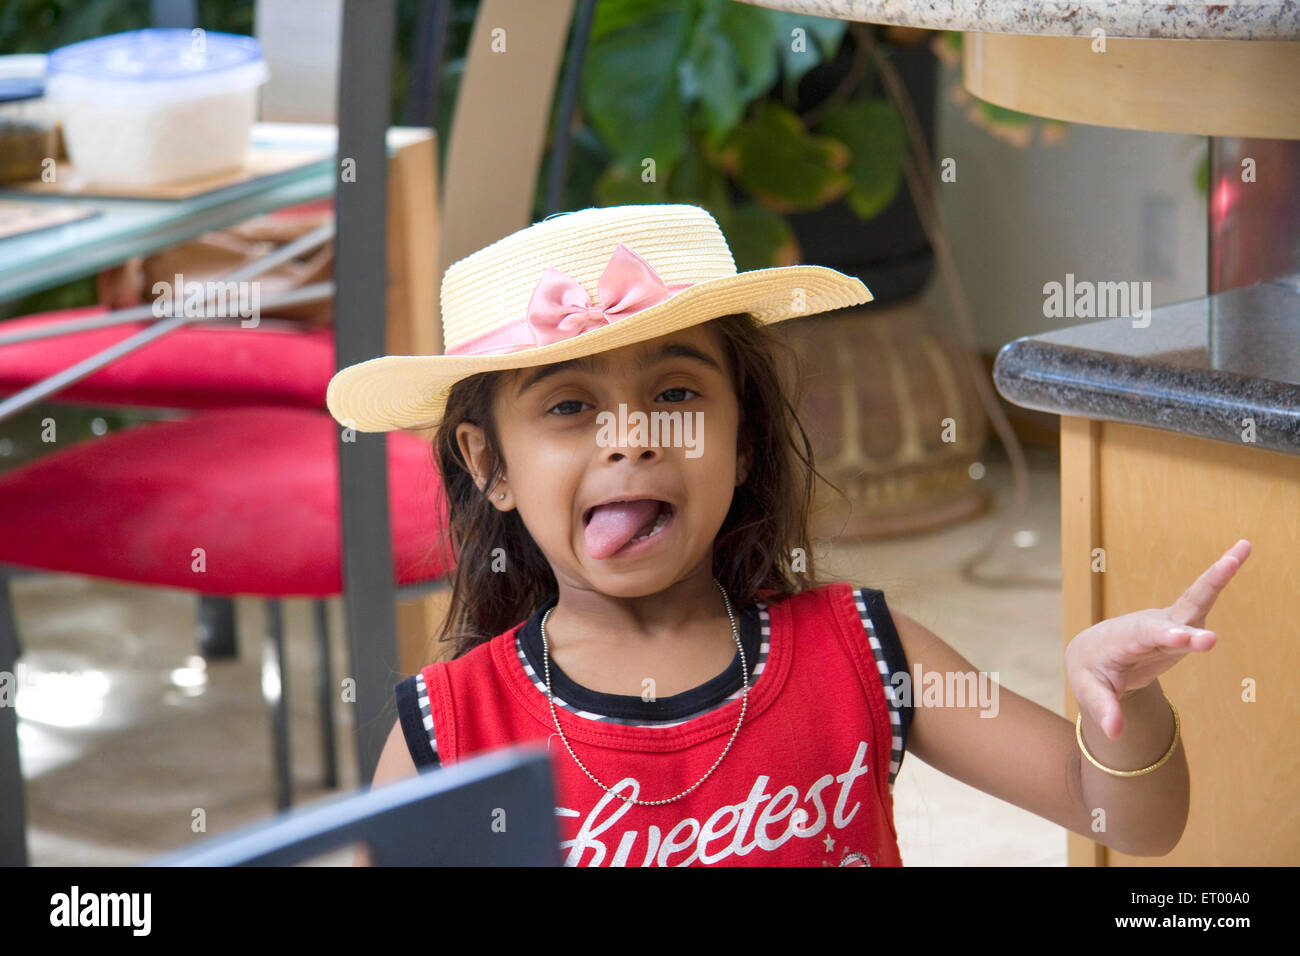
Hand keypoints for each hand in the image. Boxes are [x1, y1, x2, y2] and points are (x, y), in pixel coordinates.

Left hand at [1065, 539, 1251, 739]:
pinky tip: (1241, 552)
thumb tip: (1114, 732)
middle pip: (1173, 618)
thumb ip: (1103, 709)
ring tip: (1242, 549)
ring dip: (1216, 575)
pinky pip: (1203, 597)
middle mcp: (1148, 625)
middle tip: (1217, 628)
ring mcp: (1167, 621)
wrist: (1093, 651)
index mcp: (1124, 640)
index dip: (1168, 637)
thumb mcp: (1091, 691)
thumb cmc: (1091, 672)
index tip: (1190, 640)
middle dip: (1195, 620)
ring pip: (1194, 598)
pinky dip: (1221, 576)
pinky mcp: (1183, 623)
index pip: (1146, 638)